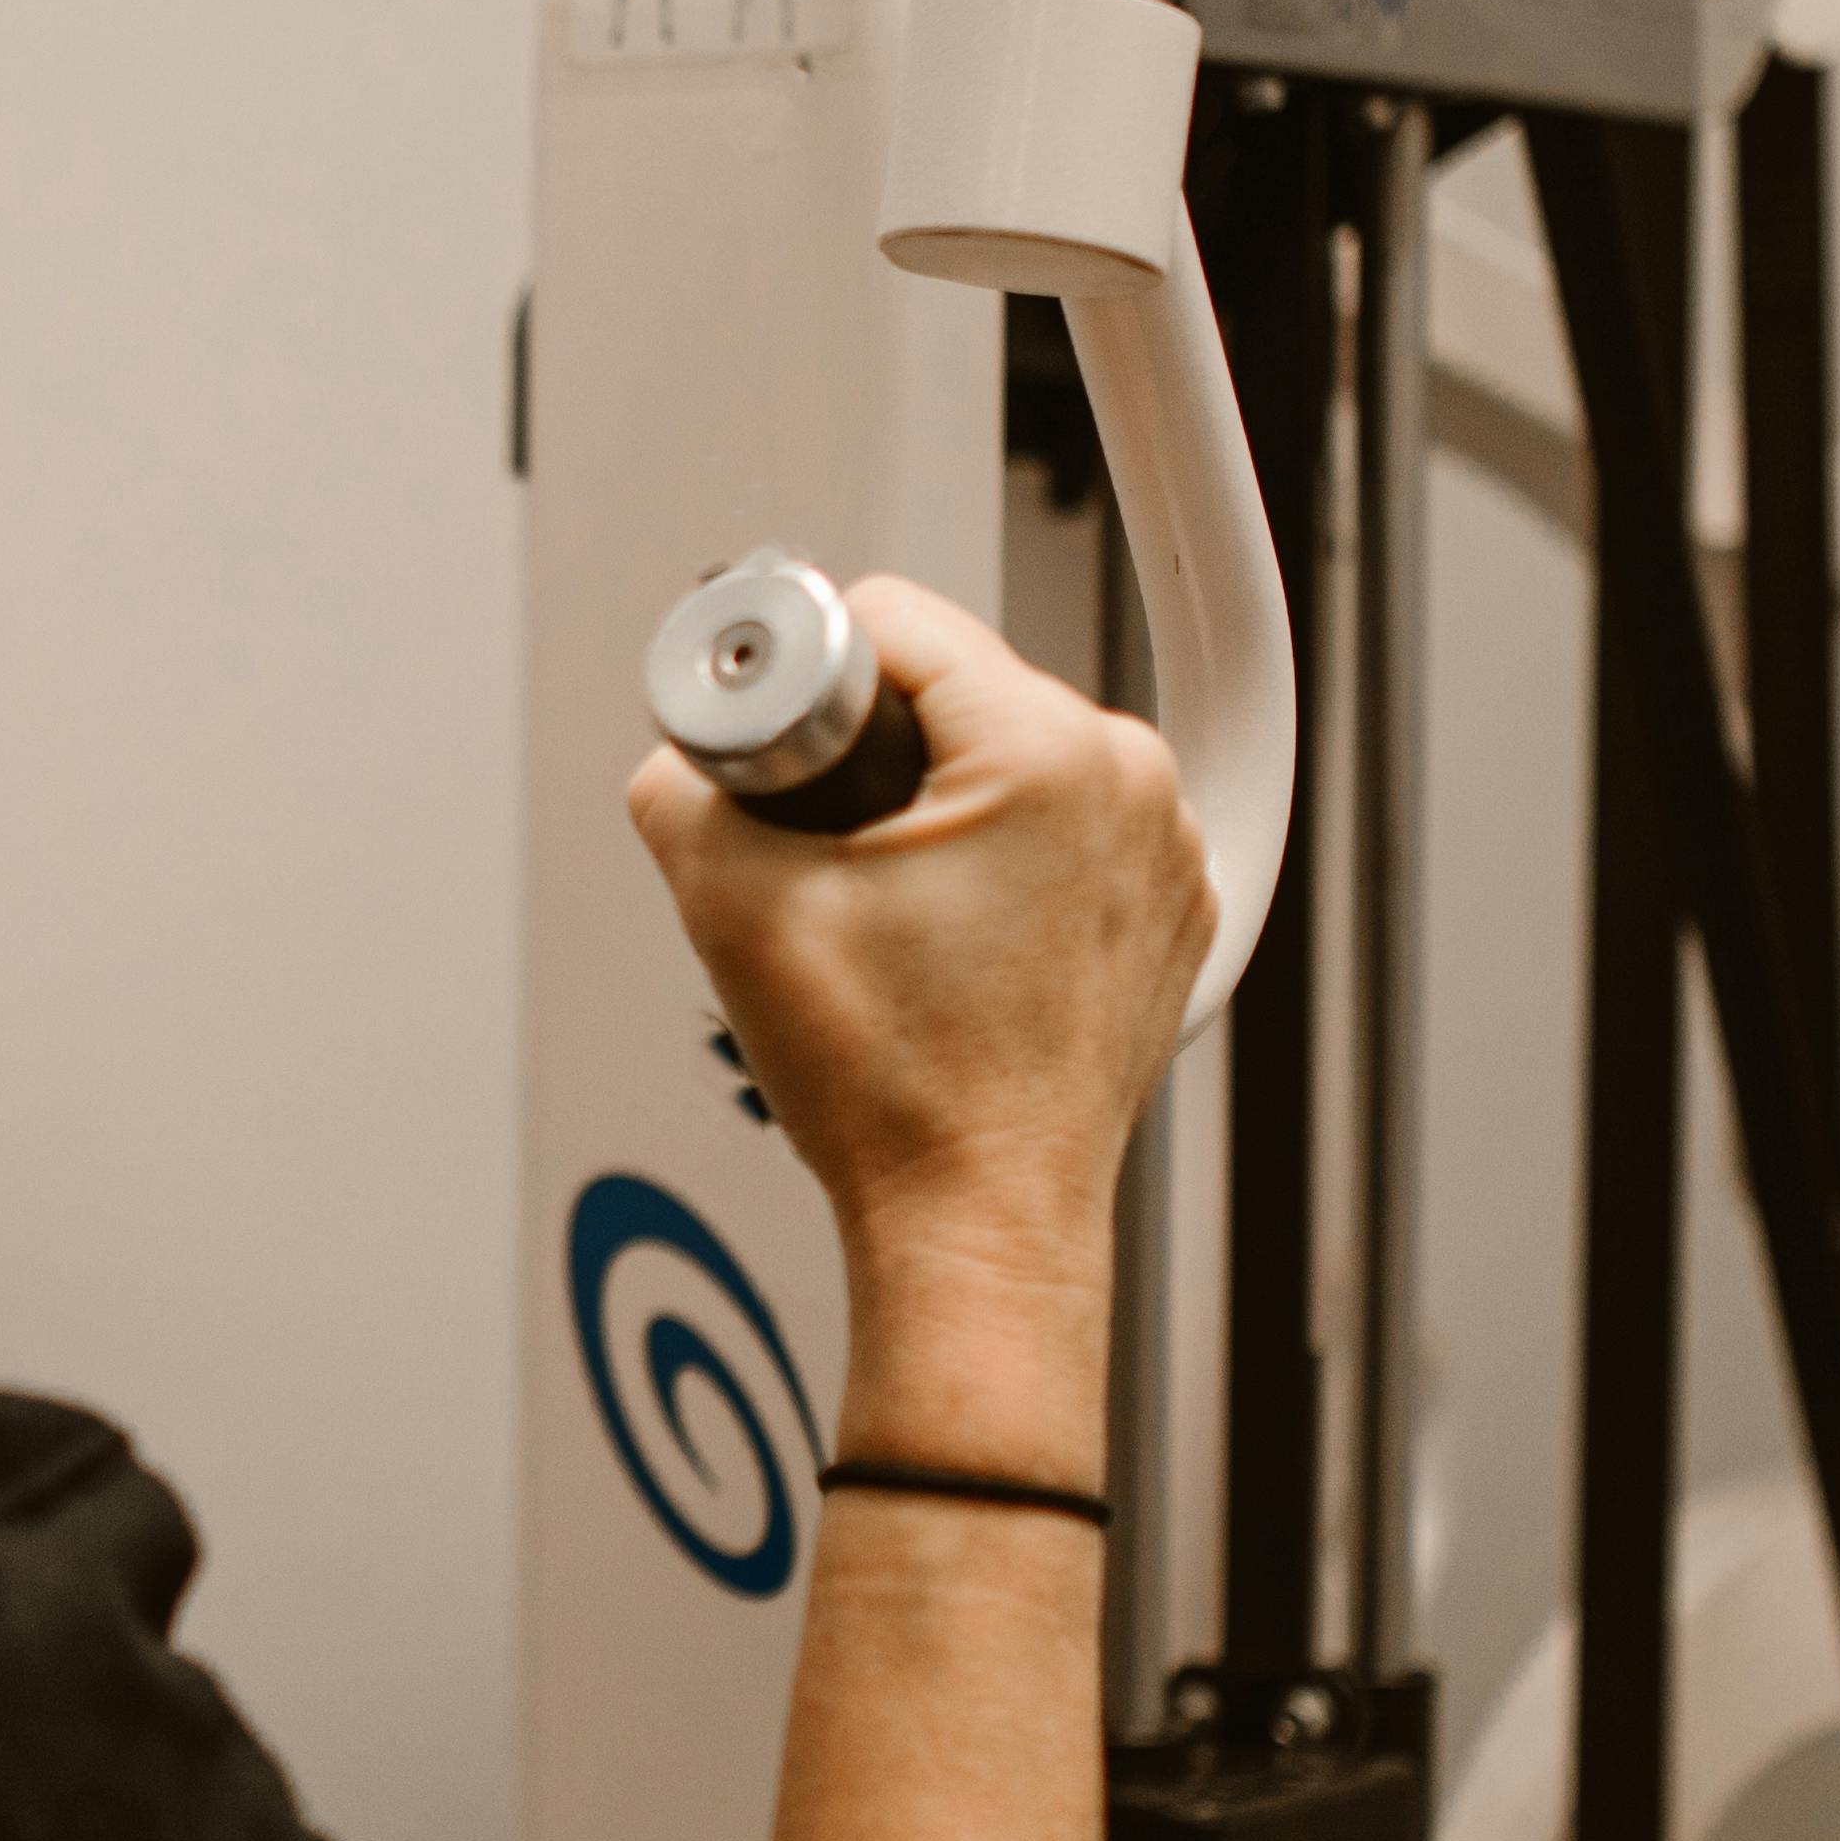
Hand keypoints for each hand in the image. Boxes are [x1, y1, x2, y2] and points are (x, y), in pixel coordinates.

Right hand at [623, 569, 1207, 1299]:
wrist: (977, 1220)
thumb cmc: (896, 1094)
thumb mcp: (732, 906)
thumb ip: (677, 784)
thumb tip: (684, 756)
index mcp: (1047, 752)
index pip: (885, 620)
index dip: (796, 678)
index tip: (774, 766)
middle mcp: (1132, 783)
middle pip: (950, 689)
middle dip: (870, 754)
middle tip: (829, 862)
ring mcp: (1162, 852)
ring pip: (1004, 760)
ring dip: (936, 805)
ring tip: (894, 914)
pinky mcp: (1161, 909)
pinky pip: (1061, 832)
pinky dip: (1001, 862)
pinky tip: (951, 940)